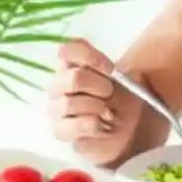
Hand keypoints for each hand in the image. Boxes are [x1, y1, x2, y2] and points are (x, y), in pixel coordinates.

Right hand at [48, 39, 139, 164]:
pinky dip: (95, 125)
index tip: (111, 70)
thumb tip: (88, 50)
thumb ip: (102, 61)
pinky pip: (77, 125)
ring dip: (97, 106)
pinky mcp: (60, 131)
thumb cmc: (119, 96)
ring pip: (69, 103)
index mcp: (69, 65)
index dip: (92, 59)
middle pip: (74, 78)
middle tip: (110, 92)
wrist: (126, 127)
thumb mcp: (118, 74)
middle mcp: (57, 85)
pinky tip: (102, 125)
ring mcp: (55, 109)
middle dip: (99, 85)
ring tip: (107, 111)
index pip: (67, 51)